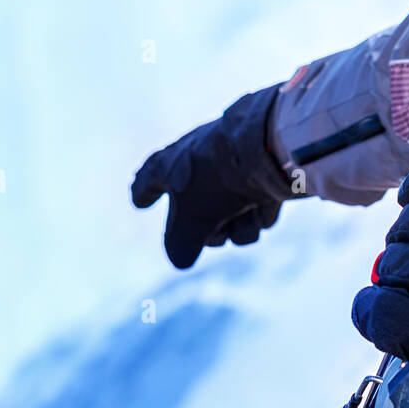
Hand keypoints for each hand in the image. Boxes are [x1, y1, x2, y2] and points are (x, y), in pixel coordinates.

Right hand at [131, 85, 293, 268]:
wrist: (269, 148)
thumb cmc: (217, 179)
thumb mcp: (190, 220)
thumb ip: (179, 245)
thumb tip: (181, 259)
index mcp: (174, 164)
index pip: (151, 178)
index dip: (145, 191)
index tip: (140, 201)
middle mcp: (203, 163)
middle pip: (199, 214)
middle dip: (211, 231)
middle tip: (218, 230)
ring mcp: (236, 169)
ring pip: (232, 217)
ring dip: (240, 226)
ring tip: (246, 215)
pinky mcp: (265, 174)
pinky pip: (257, 210)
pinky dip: (261, 213)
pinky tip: (266, 202)